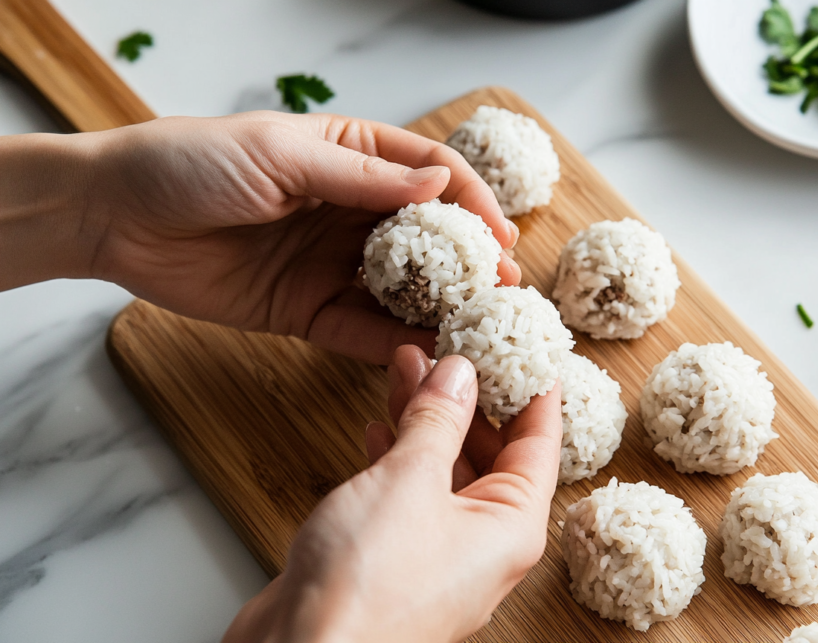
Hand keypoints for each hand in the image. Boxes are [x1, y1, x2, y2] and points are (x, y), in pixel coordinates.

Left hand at [0, 112, 519, 363]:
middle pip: (427, 238)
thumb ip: (362, 176)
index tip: (501, 235)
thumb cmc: (192, 163)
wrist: (116, 216)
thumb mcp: (282, 155)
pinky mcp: (306, 310)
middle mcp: (349, 210)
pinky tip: (426, 354)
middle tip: (504, 290)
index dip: (471, 203)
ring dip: (440, 308)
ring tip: (478, 329)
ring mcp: (330, 263)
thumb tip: (439, 187)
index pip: (429, 176)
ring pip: (401, 289)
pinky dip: (393, 344)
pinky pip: (360, 330)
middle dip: (469, 263)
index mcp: (350, 155)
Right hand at [222, 345, 561, 642]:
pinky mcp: (398, 560)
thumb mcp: (410, 479)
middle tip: (450, 349)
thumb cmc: (367, 586)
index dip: (533, 390)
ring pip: (446, 469)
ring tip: (407, 369)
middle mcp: (485, 545)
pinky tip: (381, 428)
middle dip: (467, 397)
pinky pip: (413, 495)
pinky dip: (400, 457)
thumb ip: (437, 420)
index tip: (526, 348)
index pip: (539, 443)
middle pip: (491, 452)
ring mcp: (441, 555)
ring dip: (427, 419)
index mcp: (512, 527)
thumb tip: (460, 374)